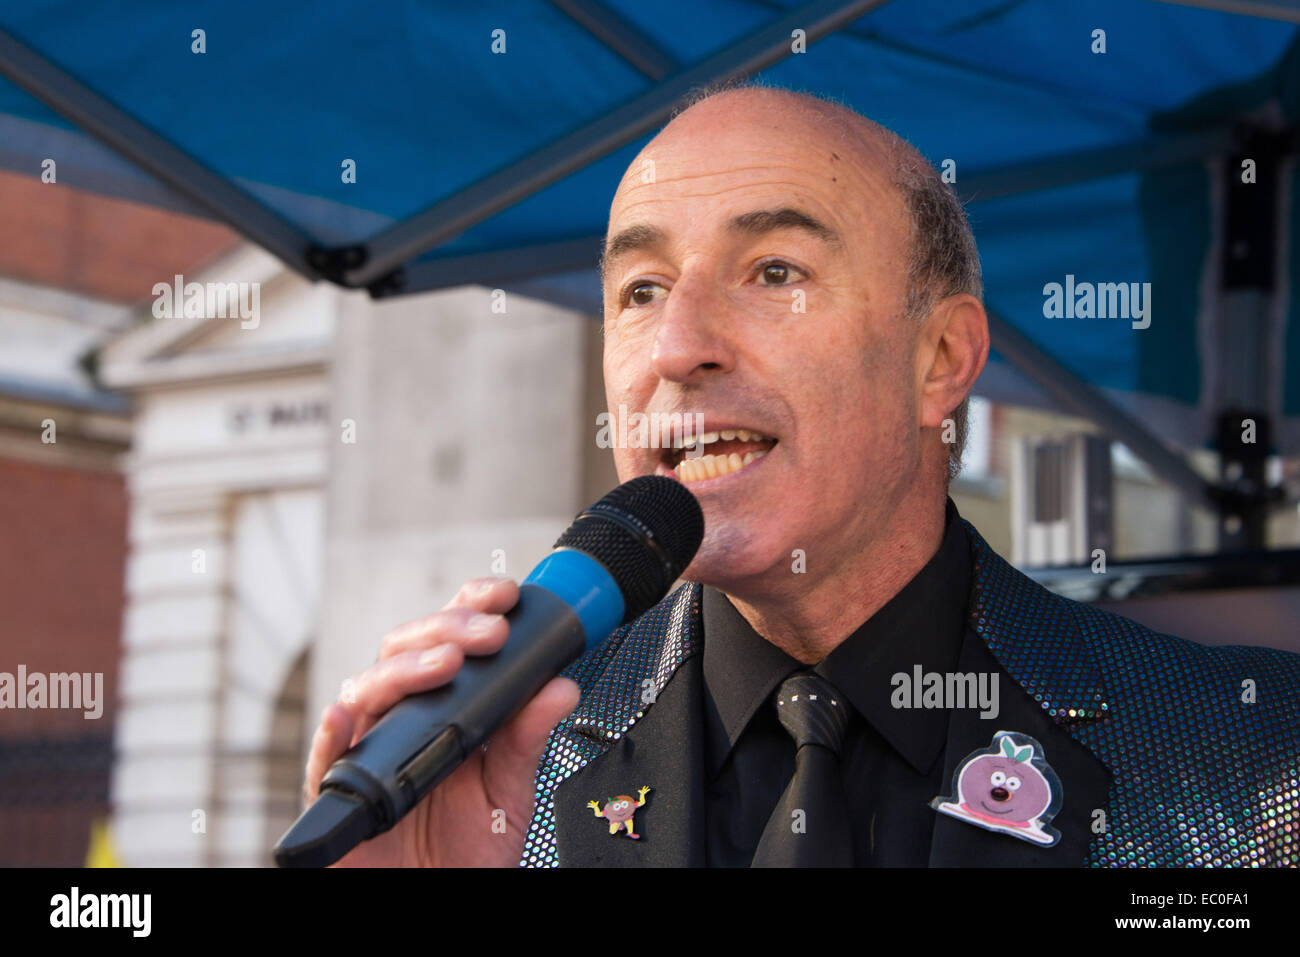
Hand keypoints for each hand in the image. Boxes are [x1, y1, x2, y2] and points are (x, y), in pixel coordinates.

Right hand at [302, 577, 580, 866]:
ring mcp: (368, 749)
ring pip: (366, 690)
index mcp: (442, 706)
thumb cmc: (467, 848)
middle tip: (489, 631)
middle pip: (404, 650)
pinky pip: (325, 758)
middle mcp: (401, 718)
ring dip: (405, 668)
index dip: (469, 607)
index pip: (448, 639)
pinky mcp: (339, 793)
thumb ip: (528, 738)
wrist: (438, 902)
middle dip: (446, 629)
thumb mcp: (509, 789)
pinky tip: (346, 715)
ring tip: (445, 662)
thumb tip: (561, 687)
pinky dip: (330, 733)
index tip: (505, 596)